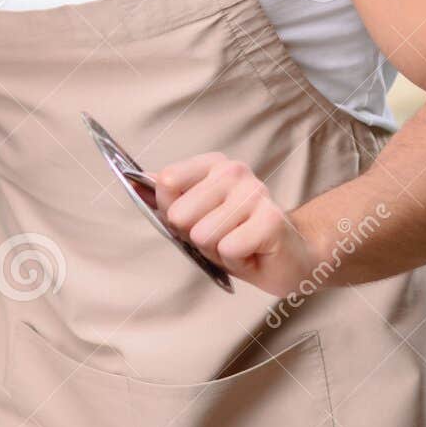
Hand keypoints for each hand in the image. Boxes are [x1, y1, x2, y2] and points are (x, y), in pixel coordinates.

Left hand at [154, 152, 320, 296]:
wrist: (289, 258)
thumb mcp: (196, 218)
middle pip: (180, 214)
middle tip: (222, 237)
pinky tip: (252, 253)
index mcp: (213, 165)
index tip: (196, 219)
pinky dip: (236, 261)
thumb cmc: (239, 238)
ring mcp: (255, 192)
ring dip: (217, 251)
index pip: (167, 181)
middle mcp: (234, 171)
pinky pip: (227, 249)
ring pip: (202, 235)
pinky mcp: (271, 219)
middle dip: (195, 237)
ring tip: (238, 245)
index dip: (174, 212)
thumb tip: (136, 181)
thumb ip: (168, 198)